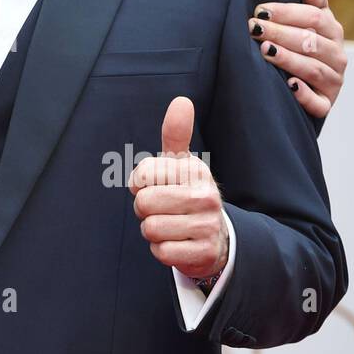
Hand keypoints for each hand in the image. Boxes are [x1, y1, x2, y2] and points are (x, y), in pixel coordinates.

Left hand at [129, 96, 227, 280]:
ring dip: (153, 231)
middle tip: (162, 209)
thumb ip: (175, 133)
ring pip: (150, 229)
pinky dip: (162, 250)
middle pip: (143, 203)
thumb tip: (181, 101)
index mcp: (195, 170)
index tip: (154, 185)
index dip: (139, 183)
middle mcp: (206, 195)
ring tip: (170, 225)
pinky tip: (177, 243)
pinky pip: (161, 252)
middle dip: (144, 209)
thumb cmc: (186, 193)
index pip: (142, 174)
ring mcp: (208, 226)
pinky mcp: (205, 253)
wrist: (214, 236)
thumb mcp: (180, 163)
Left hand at [249, 0, 346, 118]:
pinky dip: (304, 94)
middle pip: (311, 42)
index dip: (287, 12)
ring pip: (313, 69)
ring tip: (265, 51)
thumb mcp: (309, 22)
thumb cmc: (301, 46)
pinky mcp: (325, 105)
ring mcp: (333, 83)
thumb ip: (313, 2)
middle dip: (281, 33)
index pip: (315, 17)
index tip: (260, 10)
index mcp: (333, 32)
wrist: (304, 87)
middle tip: (254, 28)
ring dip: (288, 59)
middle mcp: (337, 57)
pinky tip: (289, 85)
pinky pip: (318, 103)